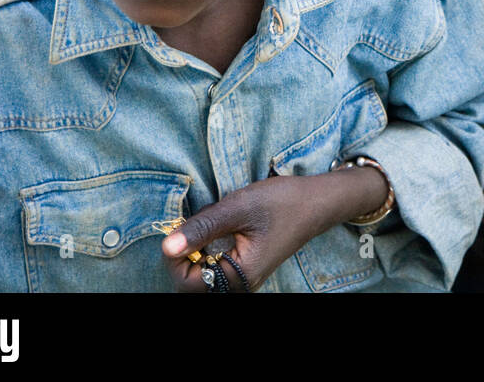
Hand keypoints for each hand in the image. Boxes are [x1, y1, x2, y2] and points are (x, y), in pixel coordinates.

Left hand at [160, 172, 381, 290]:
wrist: (317, 201)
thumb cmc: (283, 202)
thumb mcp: (239, 207)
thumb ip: (202, 227)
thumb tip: (166, 246)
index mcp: (240, 275)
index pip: (187, 282)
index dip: (175, 257)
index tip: (180, 229)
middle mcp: (241, 284)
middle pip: (192, 282)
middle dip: (186, 252)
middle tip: (197, 223)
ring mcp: (243, 277)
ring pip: (202, 272)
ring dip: (198, 248)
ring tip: (214, 222)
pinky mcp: (244, 267)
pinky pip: (214, 265)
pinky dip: (209, 246)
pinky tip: (222, 225)